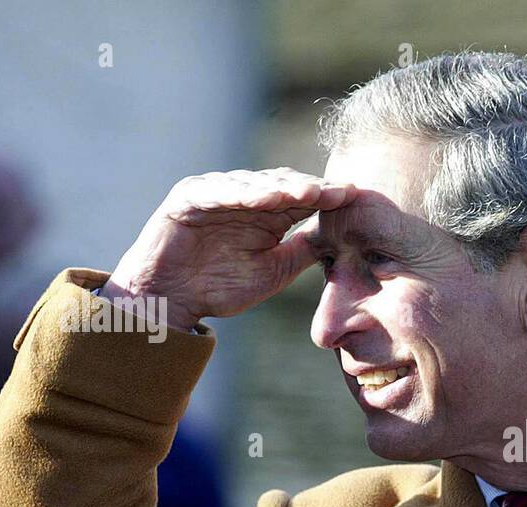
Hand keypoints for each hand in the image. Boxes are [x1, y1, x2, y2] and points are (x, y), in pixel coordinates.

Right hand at [100, 167, 354, 330]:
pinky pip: (217, 192)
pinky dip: (240, 193)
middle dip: (311, 188)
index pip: (302, 199)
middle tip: (339, 191)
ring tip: (309, 191)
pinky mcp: (188, 198)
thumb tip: (340, 240)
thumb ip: (302, 252)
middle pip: (283, 185)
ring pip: (254, 185)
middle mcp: (243, 198)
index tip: (355, 198)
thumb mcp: (274, 270)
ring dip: (282, 187)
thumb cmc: (219, 288)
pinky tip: (265, 198)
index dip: (328, 197)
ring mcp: (215, 193)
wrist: (170, 301)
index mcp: (266, 213)